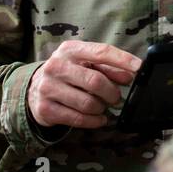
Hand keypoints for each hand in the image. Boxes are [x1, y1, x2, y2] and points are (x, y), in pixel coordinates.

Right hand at [26, 41, 142, 129]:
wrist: (32, 88)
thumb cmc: (68, 72)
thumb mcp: (85, 63)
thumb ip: (109, 68)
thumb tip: (129, 76)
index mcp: (70, 50)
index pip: (101, 52)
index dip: (123, 60)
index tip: (139, 67)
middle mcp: (56, 66)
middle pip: (95, 81)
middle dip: (112, 92)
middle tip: (116, 98)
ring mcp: (48, 88)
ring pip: (87, 103)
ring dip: (102, 108)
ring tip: (102, 106)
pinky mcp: (45, 109)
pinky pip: (77, 119)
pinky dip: (94, 121)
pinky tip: (98, 118)